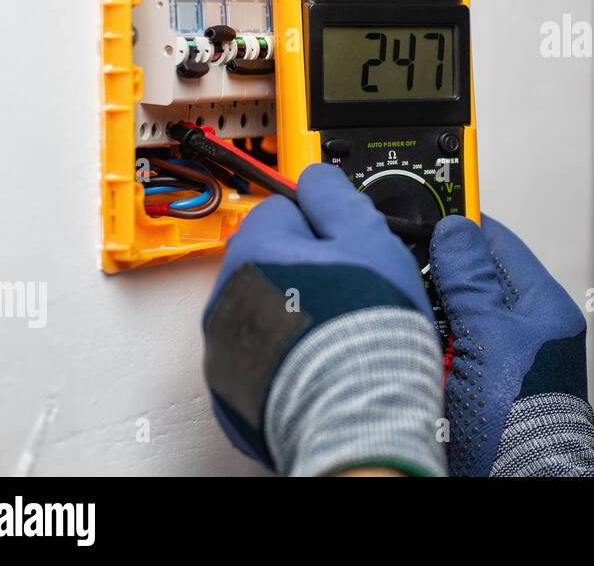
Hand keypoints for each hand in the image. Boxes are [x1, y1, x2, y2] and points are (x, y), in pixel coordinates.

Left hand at [202, 163, 445, 476]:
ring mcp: (224, 348)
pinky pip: (258, 359)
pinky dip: (283, 359)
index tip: (341, 240)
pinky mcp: (232, 392)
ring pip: (260, 311)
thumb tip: (319, 177)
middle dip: (304, 269)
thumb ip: (338, 198)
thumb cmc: (364, 328)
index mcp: (255, 249)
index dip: (321, 222)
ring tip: (338, 331)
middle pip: (267, 261)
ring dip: (291, 314)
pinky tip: (319, 363)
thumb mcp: (369, 238)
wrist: (355, 415)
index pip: (281, 208)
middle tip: (348, 287)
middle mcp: (226, 297)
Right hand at [430, 215, 593, 475]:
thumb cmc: (522, 420)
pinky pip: (443, 354)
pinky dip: (425, 352)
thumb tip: (456, 229)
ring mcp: (499, 361)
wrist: (519, 480)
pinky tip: (410, 352)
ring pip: (450, 318)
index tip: (426, 211)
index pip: (496, 244)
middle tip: (403, 271)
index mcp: (541, 307)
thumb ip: (470, 281)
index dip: (461, 226)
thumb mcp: (490, 336)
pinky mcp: (476, 388)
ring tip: (405, 316)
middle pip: (468, 281)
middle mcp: (523, 331)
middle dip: (435, 279)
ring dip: (427, 319)